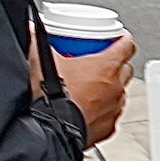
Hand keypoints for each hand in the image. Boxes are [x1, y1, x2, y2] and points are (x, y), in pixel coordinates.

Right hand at [40, 27, 134, 148]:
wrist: (51, 130)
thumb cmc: (50, 96)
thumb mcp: (41, 60)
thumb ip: (37, 41)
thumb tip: (32, 30)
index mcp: (106, 66)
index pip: (127, 45)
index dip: (123, 39)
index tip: (118, 37)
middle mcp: (116, 86)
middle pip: (126, 69)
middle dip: (116, 64)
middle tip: (99, 63)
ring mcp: (114, 108)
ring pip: (120, 93)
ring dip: (110, 89)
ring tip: (92, 87)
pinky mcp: (109, 127)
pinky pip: (111, 115)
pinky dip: (104, 110)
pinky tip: (89, 109)